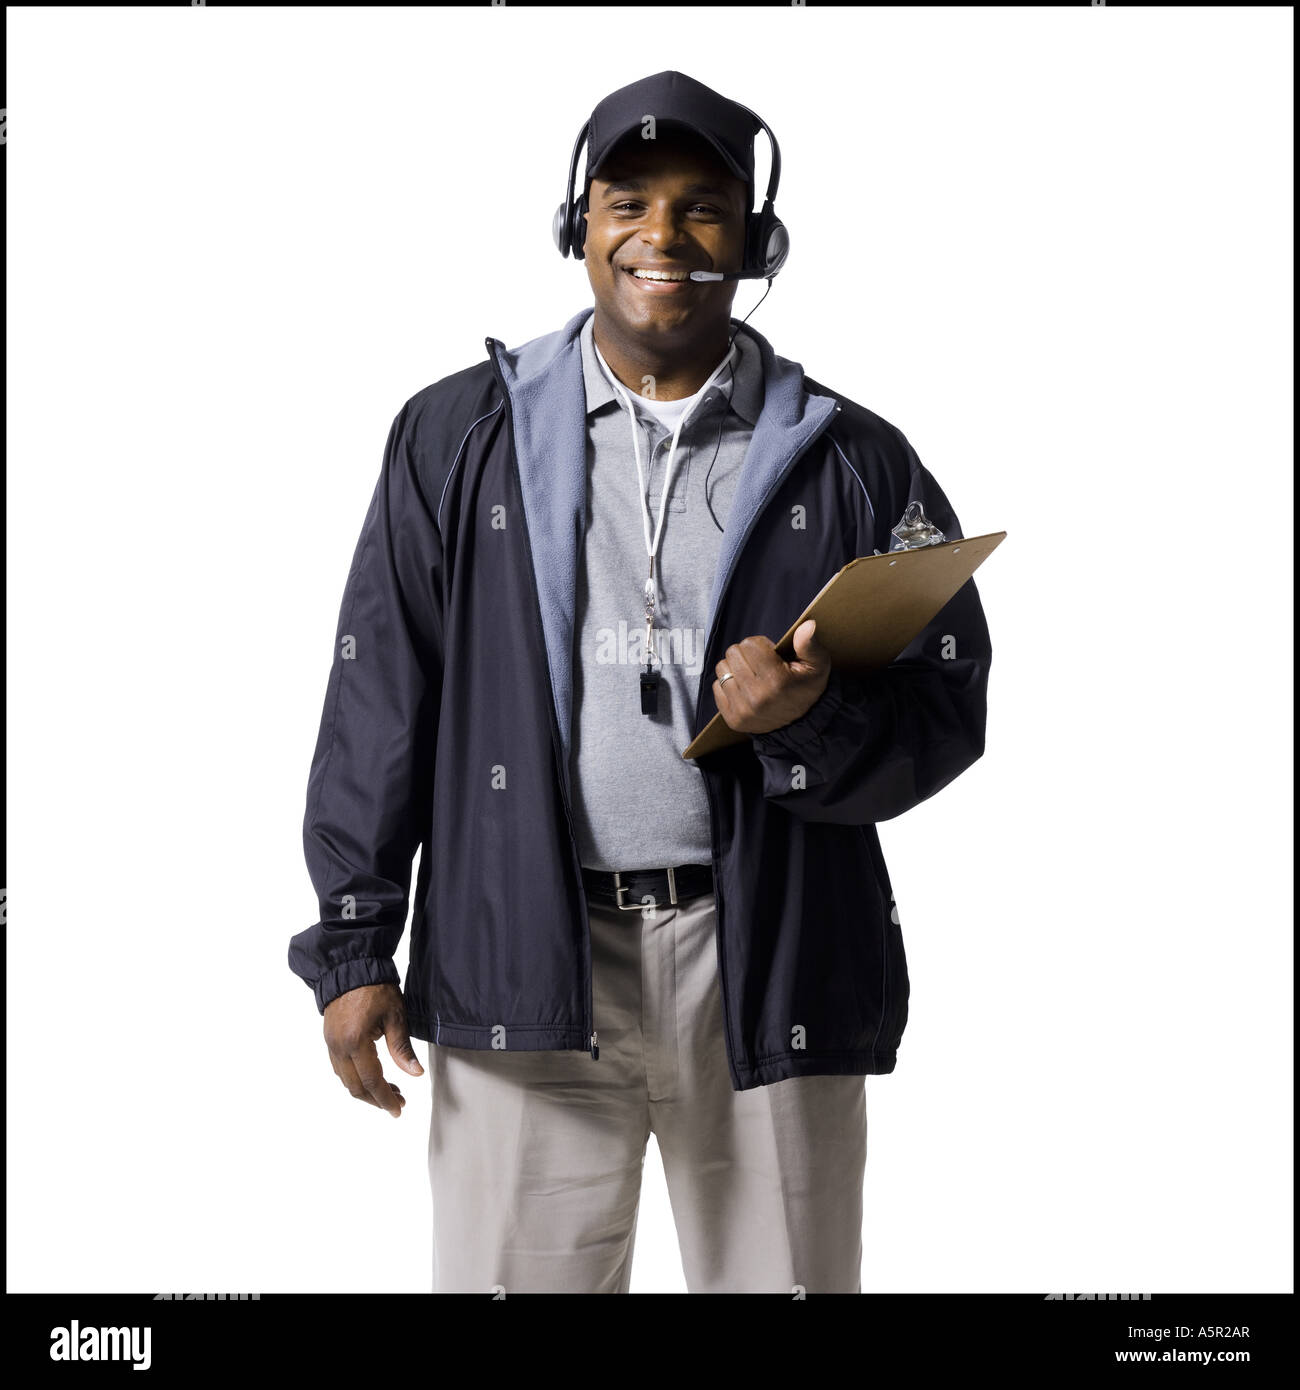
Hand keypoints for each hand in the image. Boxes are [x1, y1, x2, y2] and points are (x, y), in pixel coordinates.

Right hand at [323, 983, 423, 1117]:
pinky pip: (339, 1068)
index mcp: (356, 1043)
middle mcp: (339, 1047)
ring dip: (365, 1090)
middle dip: (376, 1099)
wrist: (350, 967)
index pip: (372, 1081)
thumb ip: (402, 1048)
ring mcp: (331, 1044)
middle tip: (397, 1103)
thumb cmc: (375, 988)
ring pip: (346, 1080)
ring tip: (389, 1091)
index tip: (398, 1109)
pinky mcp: (330, 1039)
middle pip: (355, 1087)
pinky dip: (355, 1078)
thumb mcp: (395, 1016)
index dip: (386, 1098)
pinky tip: (370, 1076)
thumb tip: (415, 1074)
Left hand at [713, 619, 831, 734]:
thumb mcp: (817, 666)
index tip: (771, 655)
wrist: (801, 725)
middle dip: (746, 654)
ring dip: (735, 668)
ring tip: (752, 676)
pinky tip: (744, 689)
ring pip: (722, 669)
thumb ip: (810, 644)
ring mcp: (743, 709)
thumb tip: (807, 625)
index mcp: (777, 681)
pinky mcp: (733, 718)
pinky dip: (728, 685)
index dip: (761, 645)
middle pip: (733, 653)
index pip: (749, 644)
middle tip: (760, 665)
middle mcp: (757, 697)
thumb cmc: (806, 689)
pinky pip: (716, 687)